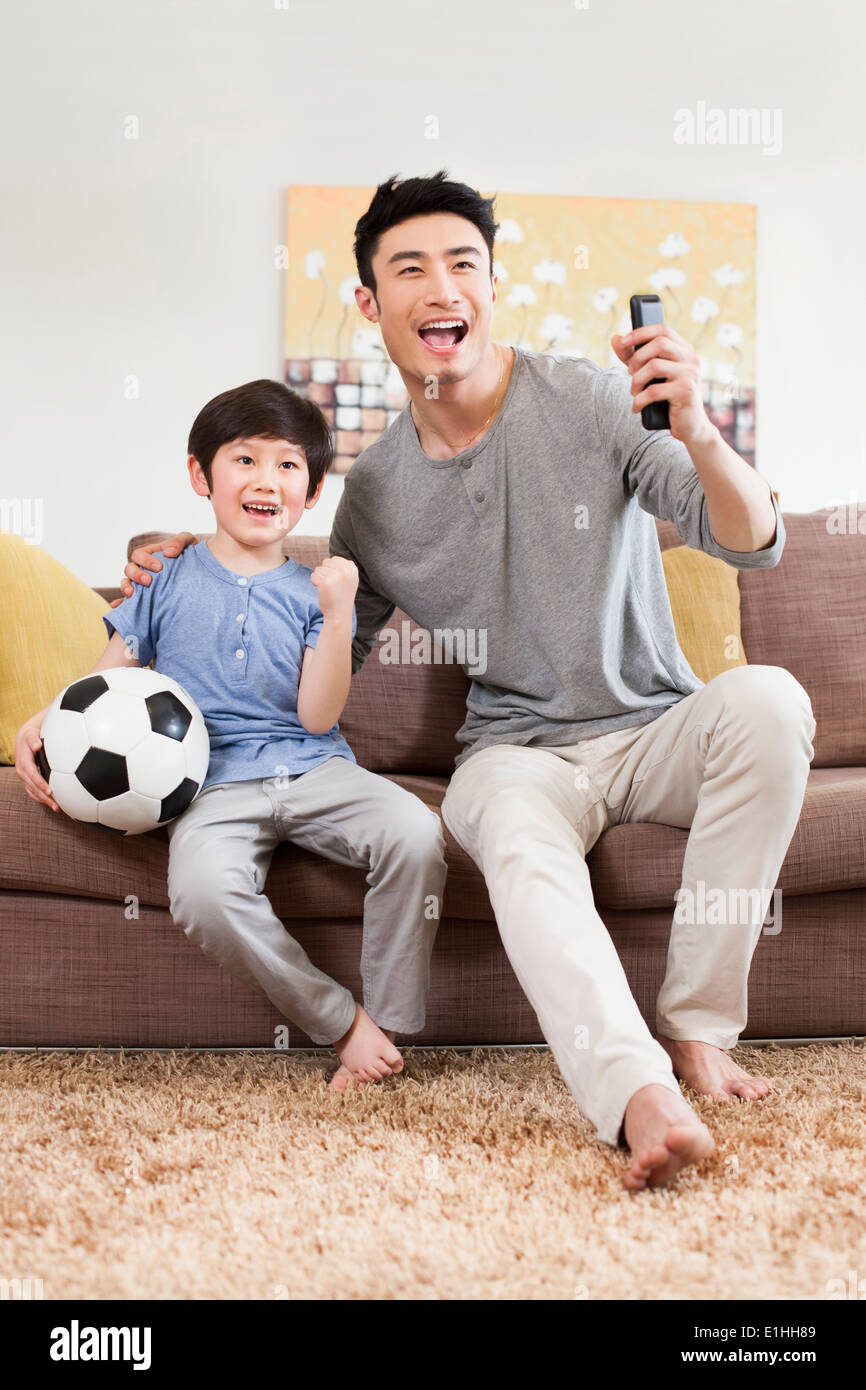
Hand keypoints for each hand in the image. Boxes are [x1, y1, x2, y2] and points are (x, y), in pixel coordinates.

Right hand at [14, 711, 59, 811]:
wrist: (24, 738)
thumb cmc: (32, 736)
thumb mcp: (31, 734)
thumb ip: (33, 740)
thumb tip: (37, 745)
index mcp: (23, 762)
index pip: (32, 775)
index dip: (40, 783)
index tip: (50, 791)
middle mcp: (22, 772)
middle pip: (32, 788)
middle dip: (43, 797)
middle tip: (56, 805)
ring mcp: (24, 778)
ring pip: (33, 792)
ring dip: (44, 801)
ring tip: (57, 808)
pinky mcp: (27, 780)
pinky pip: (33, 792)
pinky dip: (42, 798)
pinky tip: (53, 803)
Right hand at [110, 532, 198, 607]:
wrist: (198, 568)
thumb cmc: (190, 552)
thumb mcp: (188, 542)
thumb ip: (179, 542)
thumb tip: (169, 553)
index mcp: (149, 554)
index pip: (139, 555)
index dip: (146, 560)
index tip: (159, 568)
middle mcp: (142, 568)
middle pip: (130, 569)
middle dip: (137, 575)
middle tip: (149, 581)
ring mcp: (141, 582)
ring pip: (126, 583)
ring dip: (127, 588)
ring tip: (132, 595)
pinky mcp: (145, 596)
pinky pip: (130, 600)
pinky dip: (123, 603)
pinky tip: (119, 607)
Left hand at [310, 556, 357, 620]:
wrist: (339, 613)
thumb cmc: (342, 596)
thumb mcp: (349, 579)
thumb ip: (344, 568)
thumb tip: (332, 559)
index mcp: (352, 568)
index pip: (335, 559)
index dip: (332, 570)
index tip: (338, 582)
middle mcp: (345, 570)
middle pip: (326, 562)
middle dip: (326, 572)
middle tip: (332, 585)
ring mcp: (335, 575)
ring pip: (319, 568)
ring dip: (320, 578)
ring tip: (328, 589)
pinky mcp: (325, 581)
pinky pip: (313, 575)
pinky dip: (315, 582)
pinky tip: (322, 590)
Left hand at [610, 324, 715, 448]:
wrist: (690, 426)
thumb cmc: (668, 398)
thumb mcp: (649, 375)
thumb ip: (633, 357)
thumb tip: (615, 338)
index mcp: (684, 350)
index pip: (663, 330)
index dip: (641, 332)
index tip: (622, 341)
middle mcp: (691, 359)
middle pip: (660, 343)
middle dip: (637, 358)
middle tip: (629, 373)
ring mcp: (691, 374)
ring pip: (655, 366)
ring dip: (637, 380)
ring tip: (634, 392)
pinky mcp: (687, 392)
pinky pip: (655, 391)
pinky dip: (640, 400)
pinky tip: (636, 407)